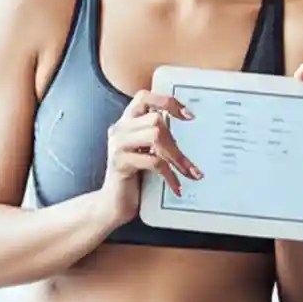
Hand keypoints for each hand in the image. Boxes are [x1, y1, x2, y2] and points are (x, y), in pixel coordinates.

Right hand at [98, 89, 202, 225]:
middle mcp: (120, 129)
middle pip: (155, 119)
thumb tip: (188, 128)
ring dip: (176, 157)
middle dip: (175, 142)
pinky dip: (169, 174)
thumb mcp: (148, 152)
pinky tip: (176, 185)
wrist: (113, 204)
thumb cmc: (135, 178)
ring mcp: (118, 145)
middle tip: (187, 162)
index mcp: (127, 122)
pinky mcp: (120, 163)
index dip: (166, 101)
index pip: (144, 97)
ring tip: (188, 172)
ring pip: (155, 135)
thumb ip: (159, 137)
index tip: (188, 115)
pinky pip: (153, 161)